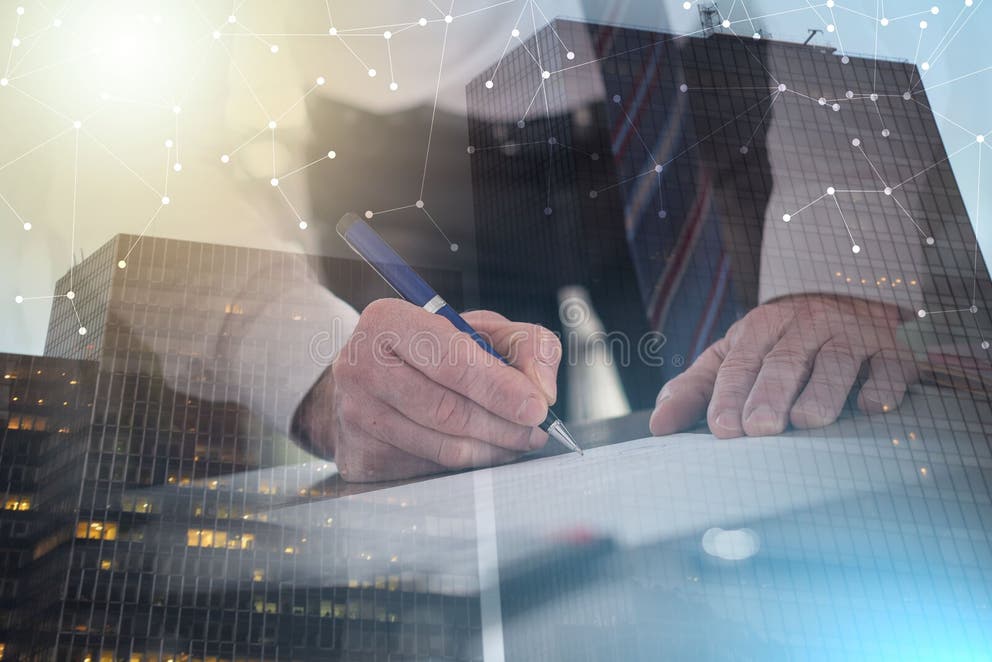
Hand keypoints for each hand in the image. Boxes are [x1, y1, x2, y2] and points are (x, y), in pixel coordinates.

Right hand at [294, 299, 561, 481]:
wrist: (369, 382)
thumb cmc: (435, 353)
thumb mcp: (482, 330)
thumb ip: (525, 345)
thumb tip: (542, 390)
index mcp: (388, 322)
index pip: (451, 360)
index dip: (499, 387)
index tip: (537, 407)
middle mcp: (360, 367)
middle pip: (446, 411)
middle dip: (502, 426)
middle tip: (534, 431)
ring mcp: (354, 416)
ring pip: (440, 448)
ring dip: (491, 451)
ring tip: (517, 441)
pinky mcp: (358, 456)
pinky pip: (427, 471)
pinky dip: (465, 467)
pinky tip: (481, 452)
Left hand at [650, 294, 917, 437]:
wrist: (850, 304)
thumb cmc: (781, 345)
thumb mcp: (735, 356)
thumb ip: (696, 389)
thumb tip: (658, 425)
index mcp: (762, 327)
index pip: (740, 363)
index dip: (729, 395)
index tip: (722, 428)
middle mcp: (807, 326)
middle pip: (784, 361)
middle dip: (769, 394)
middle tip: (758, 428)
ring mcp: (852, 336)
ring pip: (836, 361)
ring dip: (822, 391)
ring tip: (806, 421)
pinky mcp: (894, 351)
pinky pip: (890, 366)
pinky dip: (883, 386)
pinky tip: (872, 408)